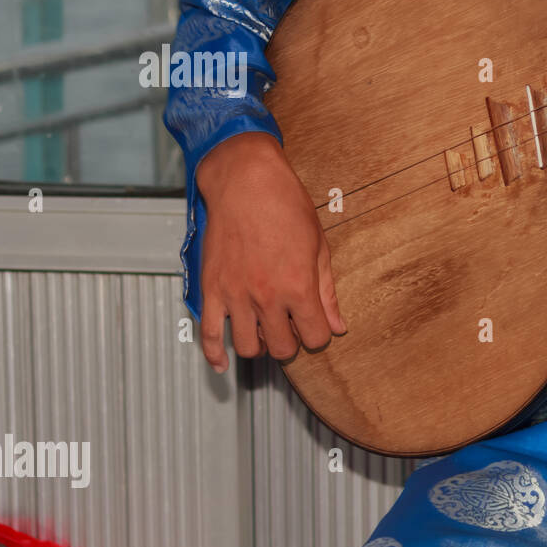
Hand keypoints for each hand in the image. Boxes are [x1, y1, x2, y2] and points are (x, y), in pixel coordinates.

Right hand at [195, 131, 345, 372]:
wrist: (245, 182)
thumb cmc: (286, 206)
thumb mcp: (319, 247)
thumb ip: (327, 292)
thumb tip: (338, 326)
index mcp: (298, 287)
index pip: (316, 337)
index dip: (319, 333)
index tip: (315, 324)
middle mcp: (267, 297)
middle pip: (283, 348)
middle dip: (292, 342)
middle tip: (291, 326)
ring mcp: (236, 295)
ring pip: (249, 348)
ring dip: (261, 346)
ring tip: (265, 331)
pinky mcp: (211, 289)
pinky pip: (208, 334)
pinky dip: (214, 354)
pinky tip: (222, 364)